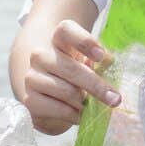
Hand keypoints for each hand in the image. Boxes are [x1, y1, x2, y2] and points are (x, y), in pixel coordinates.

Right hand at [20, 20, 118, 135]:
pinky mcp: (30, 99)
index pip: (66, 30)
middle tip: (115, 99)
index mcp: (58, 40)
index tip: (101, 56)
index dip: (84, 41)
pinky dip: (74, 115)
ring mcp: (32, 77)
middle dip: (96, 86)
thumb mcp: (87, 63)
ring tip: (90, 106)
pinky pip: (59, 109)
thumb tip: (110, 62)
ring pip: (67, 91)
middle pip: (71, 68)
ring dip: (84, 102)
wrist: (47, 94)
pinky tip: (79, 114)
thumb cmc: (73, 75)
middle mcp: (41, 55)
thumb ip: (99, 62)